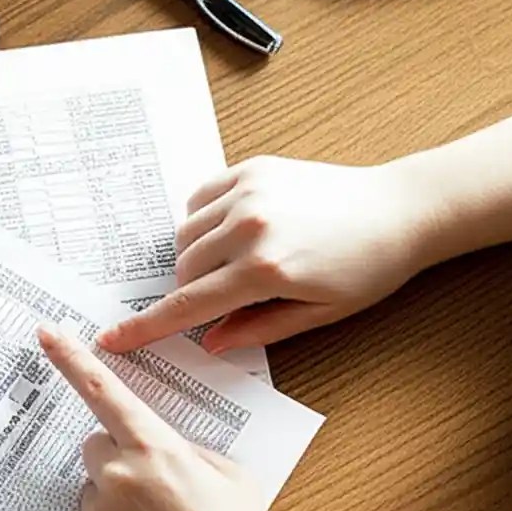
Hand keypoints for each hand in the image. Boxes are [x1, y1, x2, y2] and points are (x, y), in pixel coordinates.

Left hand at [38, 325, 293, 510]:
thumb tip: (160, 445)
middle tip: (155, 488)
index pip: (103, 390)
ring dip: (116, 500)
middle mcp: (118, 475)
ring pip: (94, 489)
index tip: (46, 333)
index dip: (71, 358)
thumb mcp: (228, 476)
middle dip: (118, 457)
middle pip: (96, 445)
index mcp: (155, 448)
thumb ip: (187, 448)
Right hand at [99, 156, 426, 354]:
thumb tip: (210, 341)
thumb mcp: (319, 314)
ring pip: (185, 235)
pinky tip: (234, 229)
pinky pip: (199, 200)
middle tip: (228, 294)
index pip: (188, 305)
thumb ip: (258, 329)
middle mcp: (248, 227)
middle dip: (193, 289)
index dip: (145, 326)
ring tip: (235, 261)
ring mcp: (247, 193)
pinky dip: (204, 220)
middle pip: (183, 270)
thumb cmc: (368, 268)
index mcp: (265, 270)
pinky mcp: (251, 169)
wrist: (400, 210)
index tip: (111, 339)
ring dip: (196, 255)